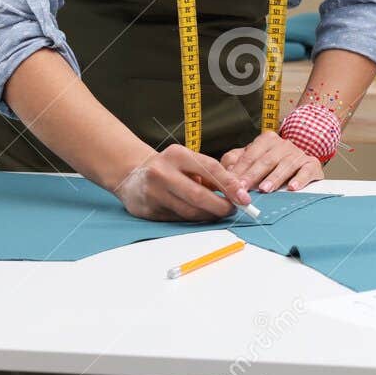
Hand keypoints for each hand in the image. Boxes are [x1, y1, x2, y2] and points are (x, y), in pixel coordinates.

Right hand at [113, 144, 253, 221]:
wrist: (132, 173)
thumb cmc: (168, 166)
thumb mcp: (187, 160)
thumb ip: (209, 173)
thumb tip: (237, 191)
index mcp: (177, 155)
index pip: (210, 169)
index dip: (229, 185)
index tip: (244, 198)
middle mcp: (162, 173)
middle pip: (199, 196)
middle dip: (220, 206)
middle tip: (232, 210)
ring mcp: (154, 193)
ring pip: (189, 212)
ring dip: (209, 216)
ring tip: (218, 213)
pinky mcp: (149, 210)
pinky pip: (178, 219)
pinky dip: (193, 219)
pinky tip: (199, 215)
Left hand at [220, 134, 323, 192]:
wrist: (300, 160)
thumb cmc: (272, 161)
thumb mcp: (251, 158)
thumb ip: (236, 162)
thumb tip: (227, 172)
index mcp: (266, 140)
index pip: (250, 155)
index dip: (240, 170)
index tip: (232, 183)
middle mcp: (283, 145)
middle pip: (266, 160)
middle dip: (254, 175)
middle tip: (244, 188)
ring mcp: (298, 154)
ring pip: (286, 165)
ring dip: (275, 178)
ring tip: (265, 189)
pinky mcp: (312, 165)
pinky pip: (307, 171)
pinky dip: (300, 179)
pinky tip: (292, 187)